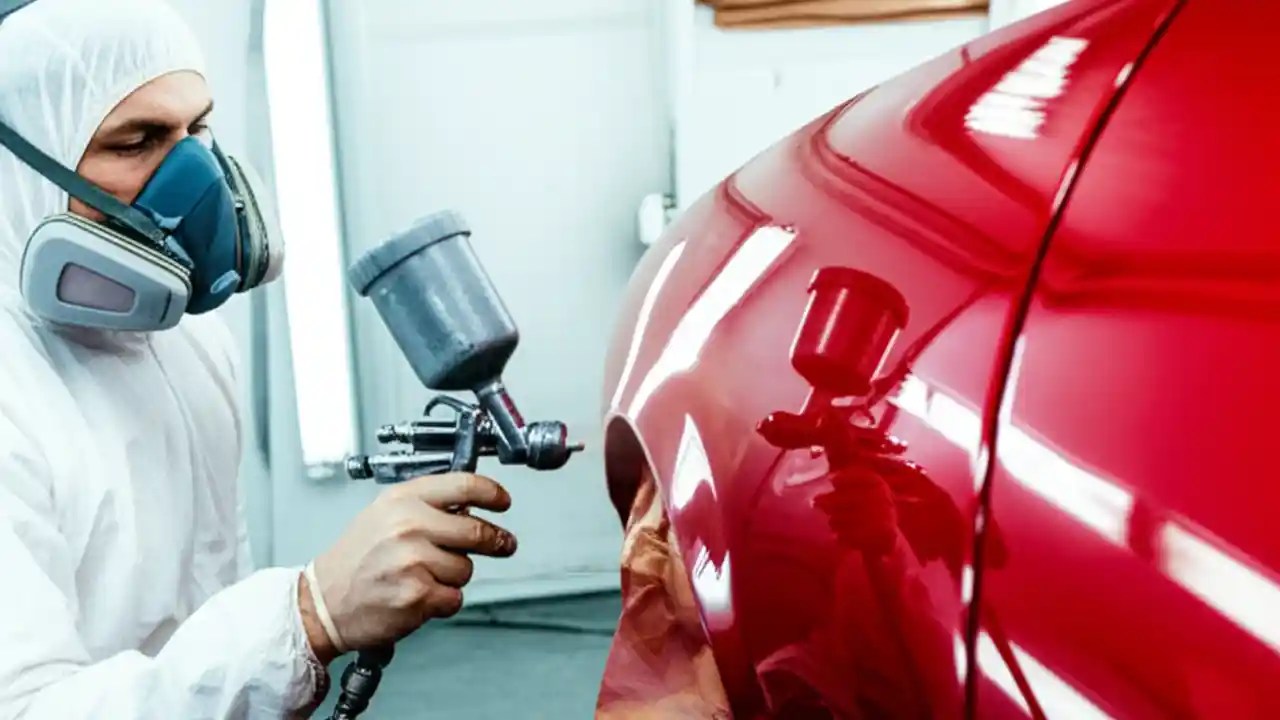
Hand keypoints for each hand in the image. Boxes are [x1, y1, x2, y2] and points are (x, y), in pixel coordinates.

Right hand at [299, 473, 516, 661]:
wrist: (323, 601)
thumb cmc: (355, 560)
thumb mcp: (384, 514)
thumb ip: (426, 505)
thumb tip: (471, 504)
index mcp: (402, 500)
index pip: (464, 485)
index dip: (492, 493)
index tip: (503, 501)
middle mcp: (408, 525)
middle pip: (477, 531)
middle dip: (496, 541)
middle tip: (503, 544)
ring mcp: (413, 561)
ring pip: (466, 568)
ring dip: (455, 576)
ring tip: (423, 576)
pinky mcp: (418, 595)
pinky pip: (455, 597)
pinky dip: (443, 601)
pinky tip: (419, 596)